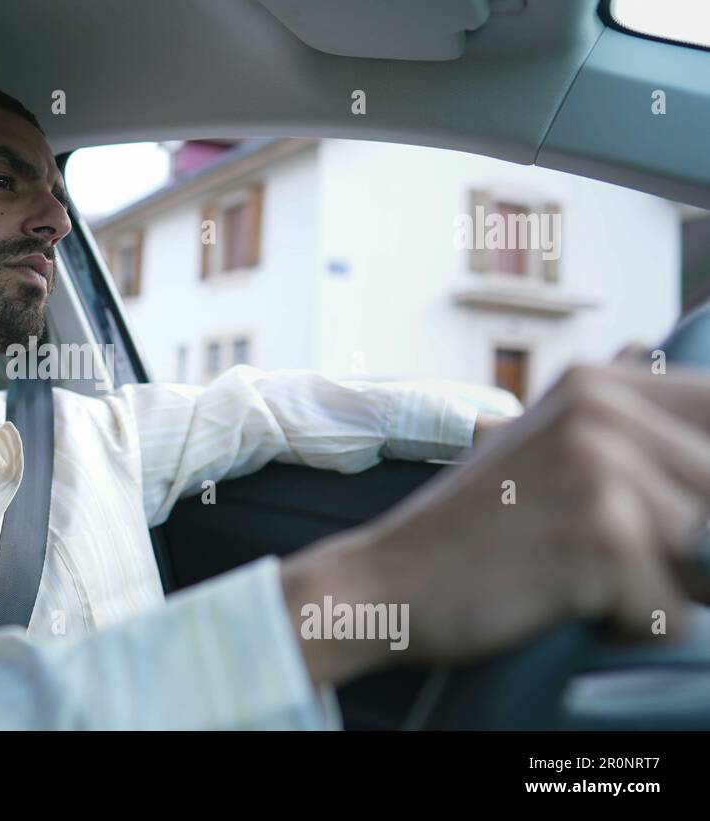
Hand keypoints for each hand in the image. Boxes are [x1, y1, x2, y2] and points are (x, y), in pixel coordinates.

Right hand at [283, 362, 709, 685]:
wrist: (383, 585)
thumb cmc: (463, 532)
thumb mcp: (530, 445)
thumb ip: (603, 408)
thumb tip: (641, 344)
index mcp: (595, 386)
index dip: (701, 483)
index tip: (655, 519)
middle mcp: (603, 413)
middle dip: (683, 550)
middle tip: (596, 559)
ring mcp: (602, 471)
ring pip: (708, 559)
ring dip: (654, 591)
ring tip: (575, 579)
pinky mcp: (602, 538)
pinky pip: (671, 617)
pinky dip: (625, 631)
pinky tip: (559, 606)